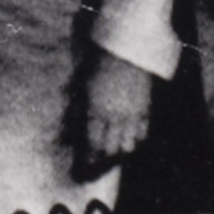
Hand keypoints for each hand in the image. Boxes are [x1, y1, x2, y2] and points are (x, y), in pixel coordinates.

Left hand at [77, 45, 153, 171]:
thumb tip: (66, 132)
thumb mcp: (81, 83)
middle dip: (102, 162)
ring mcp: (133, 113)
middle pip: (110, 151)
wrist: (129, 44)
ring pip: (129, 146)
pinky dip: (135, 141)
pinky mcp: (147, 107)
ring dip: (119, 153)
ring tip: (113, 154)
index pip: (91, 146)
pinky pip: (143, 133)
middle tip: (96, 165)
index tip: (82, 169)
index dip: (87, 161)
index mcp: (95, 109)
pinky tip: (129, 140)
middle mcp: (115, 115)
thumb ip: (75, 109)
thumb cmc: (99, 59)